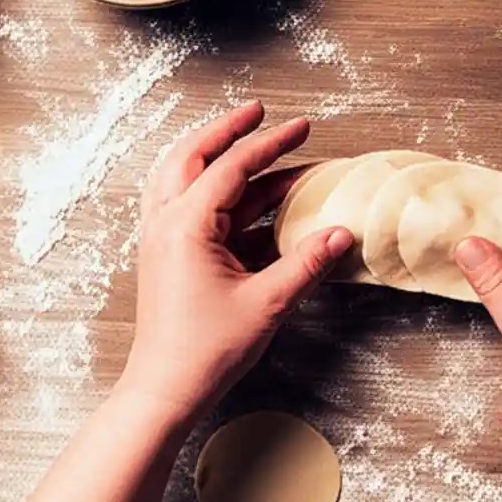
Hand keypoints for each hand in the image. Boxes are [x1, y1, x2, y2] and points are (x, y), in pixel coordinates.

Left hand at [119, 101, 352, 422]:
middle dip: (229, 130)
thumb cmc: (206, 351)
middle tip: (261, 113)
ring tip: (248, 141)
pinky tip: (241, 195)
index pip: (233, 167)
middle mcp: (165, 222)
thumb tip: (341, 233)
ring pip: (181, 175)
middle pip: (193, 155)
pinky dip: (210, 188)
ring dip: (214, 153)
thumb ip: (306, 263)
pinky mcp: (164, 254)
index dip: (271, 143)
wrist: (165, 388)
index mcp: (186, 225)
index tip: (301, 127)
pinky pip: (183, 203)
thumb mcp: (267, 303)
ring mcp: (160, 237)